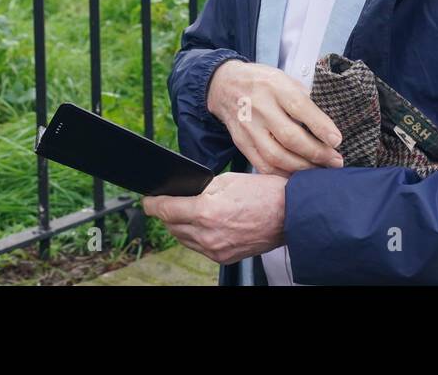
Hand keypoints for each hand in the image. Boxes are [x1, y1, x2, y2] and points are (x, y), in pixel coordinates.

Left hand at [142, 172, 286, 264]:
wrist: (290, 215)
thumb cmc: (263, 194)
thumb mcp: (227, 181)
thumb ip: (200, 189)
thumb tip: (183, 193)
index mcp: (206, 212)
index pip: (166, 210)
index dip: (152, 204)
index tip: (147, 200)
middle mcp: (207, 235)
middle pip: (172, 226)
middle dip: (167, 214)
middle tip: (169, 203)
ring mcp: (215, 249)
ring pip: (184, 239)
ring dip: (180, 226)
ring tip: (188, 213)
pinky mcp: (224, 257)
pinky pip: (199, 247)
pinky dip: (196, 236)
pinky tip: (204, 225)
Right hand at [207, 59, 343, 174]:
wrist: (224, 86)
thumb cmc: (263, 82)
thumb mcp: (284, 78)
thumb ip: (303, 98)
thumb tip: (327, 125)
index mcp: (275, 86)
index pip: (300, 107)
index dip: (320, 126)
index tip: (337, 141)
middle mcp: (260, 107)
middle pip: (289, 137)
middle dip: (316, 153)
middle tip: (336, 161)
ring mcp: (249, 128)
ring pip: (276, 156)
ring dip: (302, 168)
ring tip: (320, 171)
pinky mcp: (241, 143)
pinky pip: (263, 165)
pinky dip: (283, 175)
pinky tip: (298, 176)